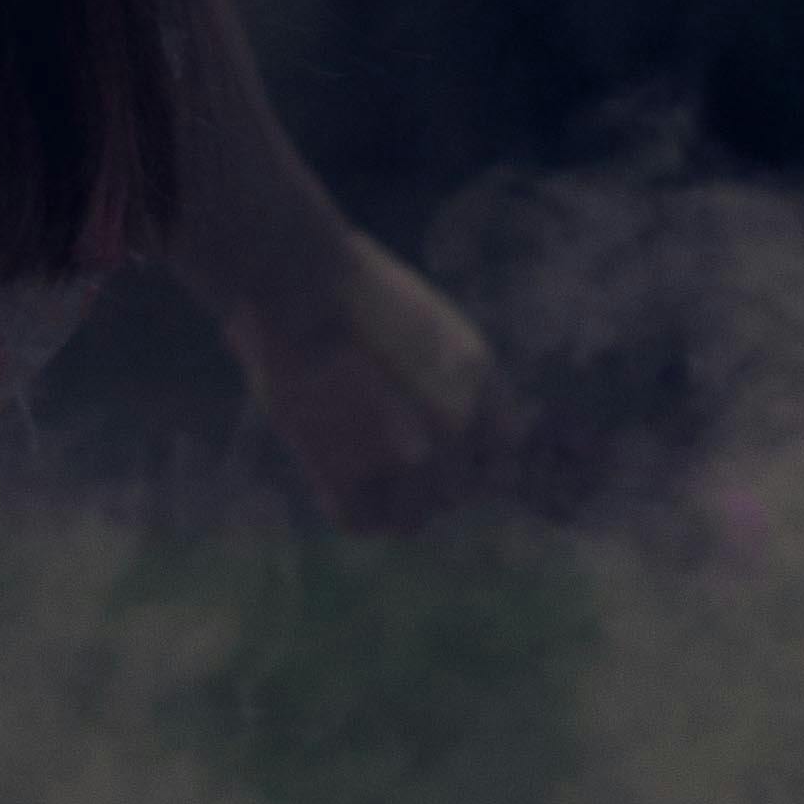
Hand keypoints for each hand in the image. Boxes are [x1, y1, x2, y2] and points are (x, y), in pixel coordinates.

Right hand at [233, 223, 497, 524]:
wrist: (299, 286)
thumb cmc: (345, 282)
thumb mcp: (423, 316)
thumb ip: (442, 373)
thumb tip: (433, 411)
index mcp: (479, 378)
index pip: (504, 448)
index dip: (472, 453)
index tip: (445, 449)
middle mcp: (456, 427)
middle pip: (460, 491)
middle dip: (430, 483)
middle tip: (391, 461)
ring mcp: (408, 457)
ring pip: (415, 518)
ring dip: (392, 504)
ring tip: (364, 477)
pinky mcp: (353, 475)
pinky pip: (363, 521)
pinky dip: (351, 509)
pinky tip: (336, 483)